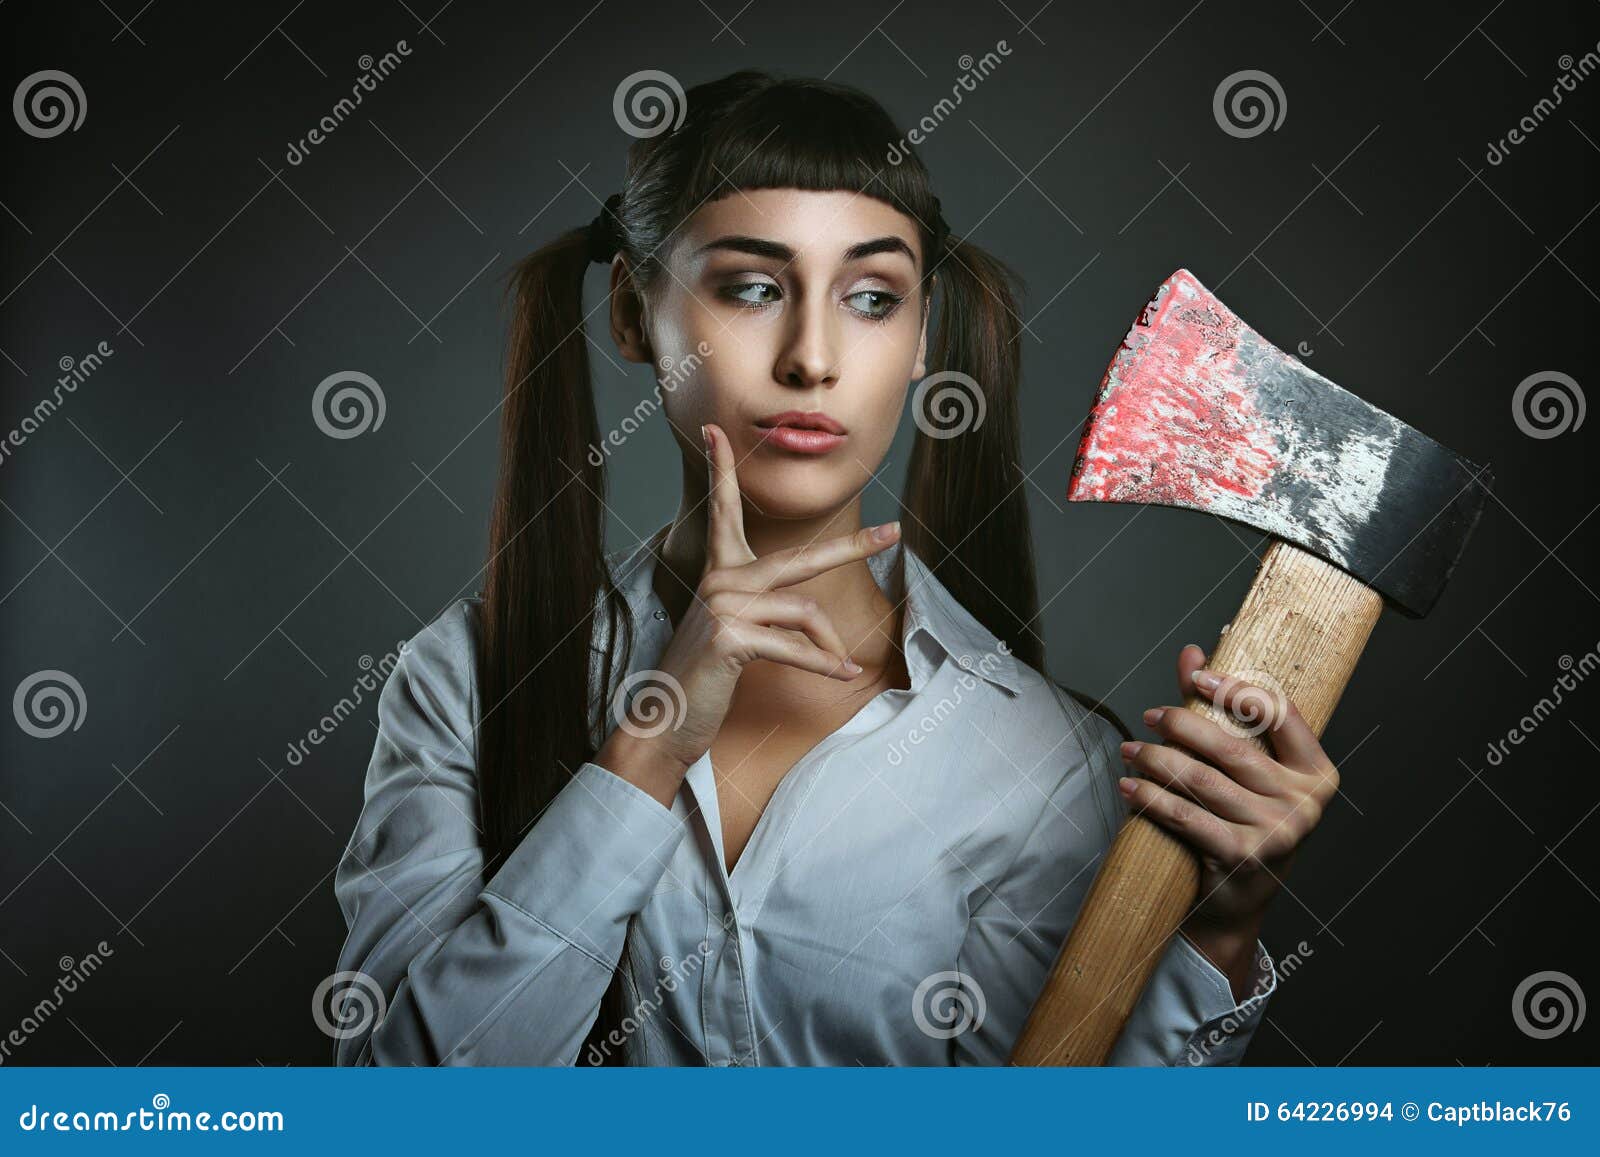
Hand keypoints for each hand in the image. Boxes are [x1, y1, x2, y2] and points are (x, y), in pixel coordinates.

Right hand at [602, 421, 900, 779]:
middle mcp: (720, 581)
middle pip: (801, 556)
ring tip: (840, 666)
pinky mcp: (730, 636)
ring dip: (830, 647)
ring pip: (805, 612)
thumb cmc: (704, 678)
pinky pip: (796, 647)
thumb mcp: (736, 635)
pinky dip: (825, 664)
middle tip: (894, 532)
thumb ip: (768, 614)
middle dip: (854, 545)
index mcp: (719, 573)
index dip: (721, 469)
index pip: (722, 510)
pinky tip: (844, 674)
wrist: (667, 719)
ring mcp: (723, 606)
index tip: (715, 431)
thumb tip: (822, 624)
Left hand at [1116, 644, 1339, 939]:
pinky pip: (1186, 815)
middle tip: (1150, 716)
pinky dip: (1151, 797)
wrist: (1236, 905)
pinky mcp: (1244, 857)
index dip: (1236, 688)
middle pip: (1232, 746)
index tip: (1197, 677)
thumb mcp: (1244, 771)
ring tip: (1130, 750)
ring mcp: (1278, 832)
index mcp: (1316, 772)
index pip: (1279, 713)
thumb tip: (1192, 653)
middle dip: (1182, 724)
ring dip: (1156, 759)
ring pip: (1202, 779)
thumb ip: (1221, 711)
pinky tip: (1129, 785)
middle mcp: (1305, 802)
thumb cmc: (1242, 824)